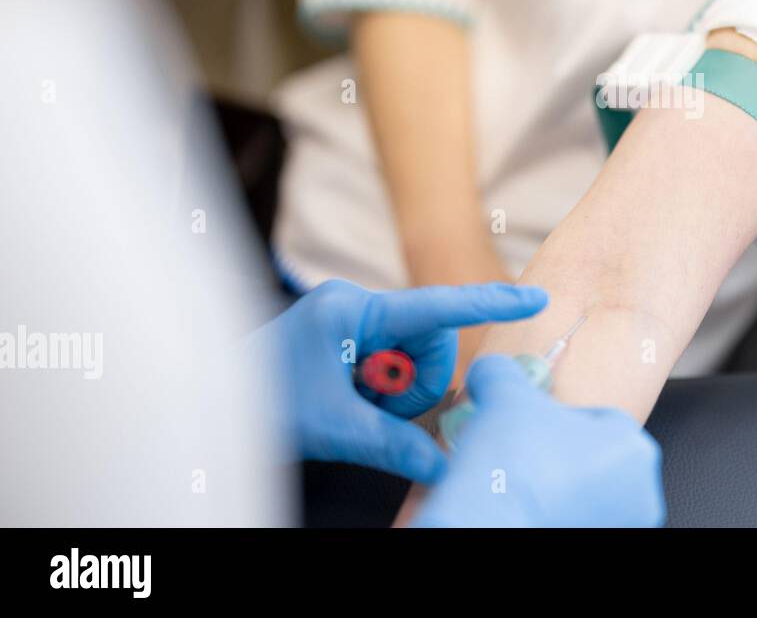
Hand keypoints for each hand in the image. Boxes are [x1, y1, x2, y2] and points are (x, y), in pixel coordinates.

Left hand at [254, 279, 546, 481]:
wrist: (214, 400)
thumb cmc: (263, 402)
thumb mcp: (334, 427)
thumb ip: (393, 444)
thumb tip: (443, 464)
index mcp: (352, 310)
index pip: (435, 307)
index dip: (490, 304)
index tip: (534, 299)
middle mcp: (357, 304)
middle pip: (429, 344)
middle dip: (414, 384)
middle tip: (375, 409)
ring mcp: (353, 317)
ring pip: (416, 358)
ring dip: (397, 392)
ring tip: (355, 405)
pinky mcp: (352, 333)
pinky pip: (396, 362)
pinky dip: (385, 390)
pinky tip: (353, 399)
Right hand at [411, 356, 665, 526]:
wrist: (488, 525)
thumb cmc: (511, 469)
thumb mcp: (504, 396)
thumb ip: (504, 373)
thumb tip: (493, 369)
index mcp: (635, 450)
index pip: (599, 418)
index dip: (558, 417)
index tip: (532, 424)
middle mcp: (640, 495)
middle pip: (597, 458)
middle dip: (561, 453)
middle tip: (525, 454)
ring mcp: (622, 527)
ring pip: (588, 494)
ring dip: (560, 486)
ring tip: (522, 484)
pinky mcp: (596, 546)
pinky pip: (577, 520)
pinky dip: (556, 514)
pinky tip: (527, 510)